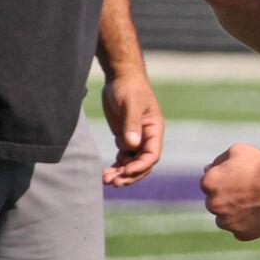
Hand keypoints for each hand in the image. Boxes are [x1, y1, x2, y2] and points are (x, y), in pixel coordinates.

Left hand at [101, 69, 162, 186]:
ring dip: (120, 174)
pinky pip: (122, 158)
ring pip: (131, 164)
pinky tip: (105, 173)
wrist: (120, 77)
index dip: (141, 166)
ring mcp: (136, 139)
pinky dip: (115, 167)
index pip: (152, 155)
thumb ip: (132, 123)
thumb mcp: (131, 103)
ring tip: (105, 179)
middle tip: (114, 182)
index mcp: (154, 130)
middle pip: (142, 164)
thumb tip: (132, 145)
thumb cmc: (129, 87)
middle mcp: (147, 138)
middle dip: (129, 175)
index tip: (126, 171)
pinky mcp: (124, 138)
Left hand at [200, 143, 259, 239]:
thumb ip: (219, 161)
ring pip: (225, 220)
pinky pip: (240, 231)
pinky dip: (248, 225)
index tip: (241, 180)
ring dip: (235, 214)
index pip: (208, 186)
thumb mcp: (237, 151)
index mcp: (208, 183)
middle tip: (249, 192)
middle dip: (227, 199)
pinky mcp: (241, 234)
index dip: (226, 182)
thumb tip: (207, 169)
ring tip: (256, 203)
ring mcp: (227, 221)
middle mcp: (213, 204)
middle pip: (215, 204)